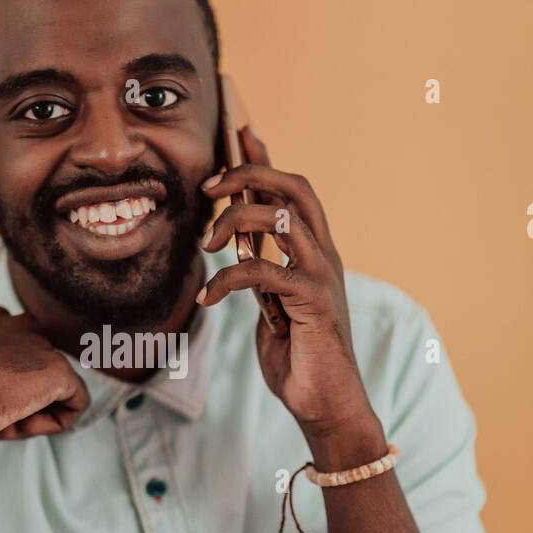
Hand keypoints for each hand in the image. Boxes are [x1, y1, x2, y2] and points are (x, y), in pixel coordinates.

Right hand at [0, 306, 90, 442]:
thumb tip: (14, 396)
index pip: (20, 357)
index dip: (5, 388)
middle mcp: (25, 324)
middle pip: (39, 378)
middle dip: (21, 402)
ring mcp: (44, 346)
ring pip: (55, 394)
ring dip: (31, 416)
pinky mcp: (59, 370)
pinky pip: (74, 406)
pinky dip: (50, 426)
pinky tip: (17, 424)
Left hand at [198, 126, 381, 455]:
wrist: (325, 404)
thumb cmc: (297, 355)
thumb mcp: (270, 303)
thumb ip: (259, 268)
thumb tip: (235, 239)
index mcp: (314, 251)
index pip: (291, 189)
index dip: (265, 156)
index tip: (238, 128)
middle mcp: (324, 254)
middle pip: (293, 186)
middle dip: (249, 173)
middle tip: (209, 188)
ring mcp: (322, 275)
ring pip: (283, 216)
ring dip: (235, 221)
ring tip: (207, 246)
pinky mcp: (313, 301)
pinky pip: (264, 271)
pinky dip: (228, 278)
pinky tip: (210, 298)